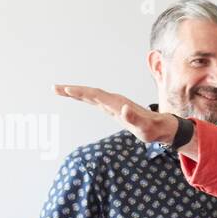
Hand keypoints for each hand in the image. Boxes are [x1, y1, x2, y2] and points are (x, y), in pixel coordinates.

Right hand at [55, 85, 179, 145]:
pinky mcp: (114, 108)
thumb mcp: (144, 128)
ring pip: (91, 95)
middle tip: (54, 88)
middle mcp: (115, 101)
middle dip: (72, 90)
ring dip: (76, 92)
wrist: (162, 127)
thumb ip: (134, 118)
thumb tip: (123, 109)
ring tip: (60, 90)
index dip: (81, 93)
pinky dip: (84, 97)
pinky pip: (95, 100)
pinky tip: (77, 96)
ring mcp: (114, 104)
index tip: (66, 90)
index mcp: (118, 104)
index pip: (96, 96)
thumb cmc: (153, 129)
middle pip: (90, 93)